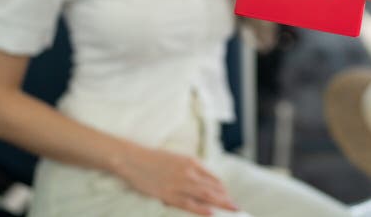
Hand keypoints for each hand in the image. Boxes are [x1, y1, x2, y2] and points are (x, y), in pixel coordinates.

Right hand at [114, 145, 238, 215]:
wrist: (133, 159)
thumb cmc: (154, 159)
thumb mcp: (176, 159)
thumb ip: (190, 169)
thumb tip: (202, 182)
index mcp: (191, 162)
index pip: (213, 178)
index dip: (223, 189)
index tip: (228, 196)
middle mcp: (189, 172)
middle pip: (213, 188)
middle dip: (226, 198)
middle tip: (237, 207)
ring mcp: (180, 184)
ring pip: (205, 196)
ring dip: (220, 204)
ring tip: (231, 210)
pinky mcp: (169, 195)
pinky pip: (189, 204)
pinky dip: (202, 209)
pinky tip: (211, 213)